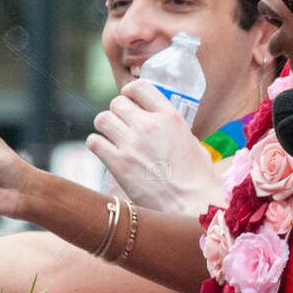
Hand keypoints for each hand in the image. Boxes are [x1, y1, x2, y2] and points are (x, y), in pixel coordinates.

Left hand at [87, 80, 224, 211]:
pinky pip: (94, 142)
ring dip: (105, 128)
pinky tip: (107, 154)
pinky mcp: (118, 163)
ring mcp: (132, 144)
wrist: (192, 205)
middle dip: (117, 113)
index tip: (129, 101)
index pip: (139, 87)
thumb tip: (166, 130)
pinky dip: (98, 146)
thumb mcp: (193, 144)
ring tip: (113, 139)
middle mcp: (149, 125)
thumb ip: (175, 131)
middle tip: (122, 127)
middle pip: (116, 103)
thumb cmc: (198, 179)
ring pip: (102, 119)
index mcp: (170, 117)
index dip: (129, 93)